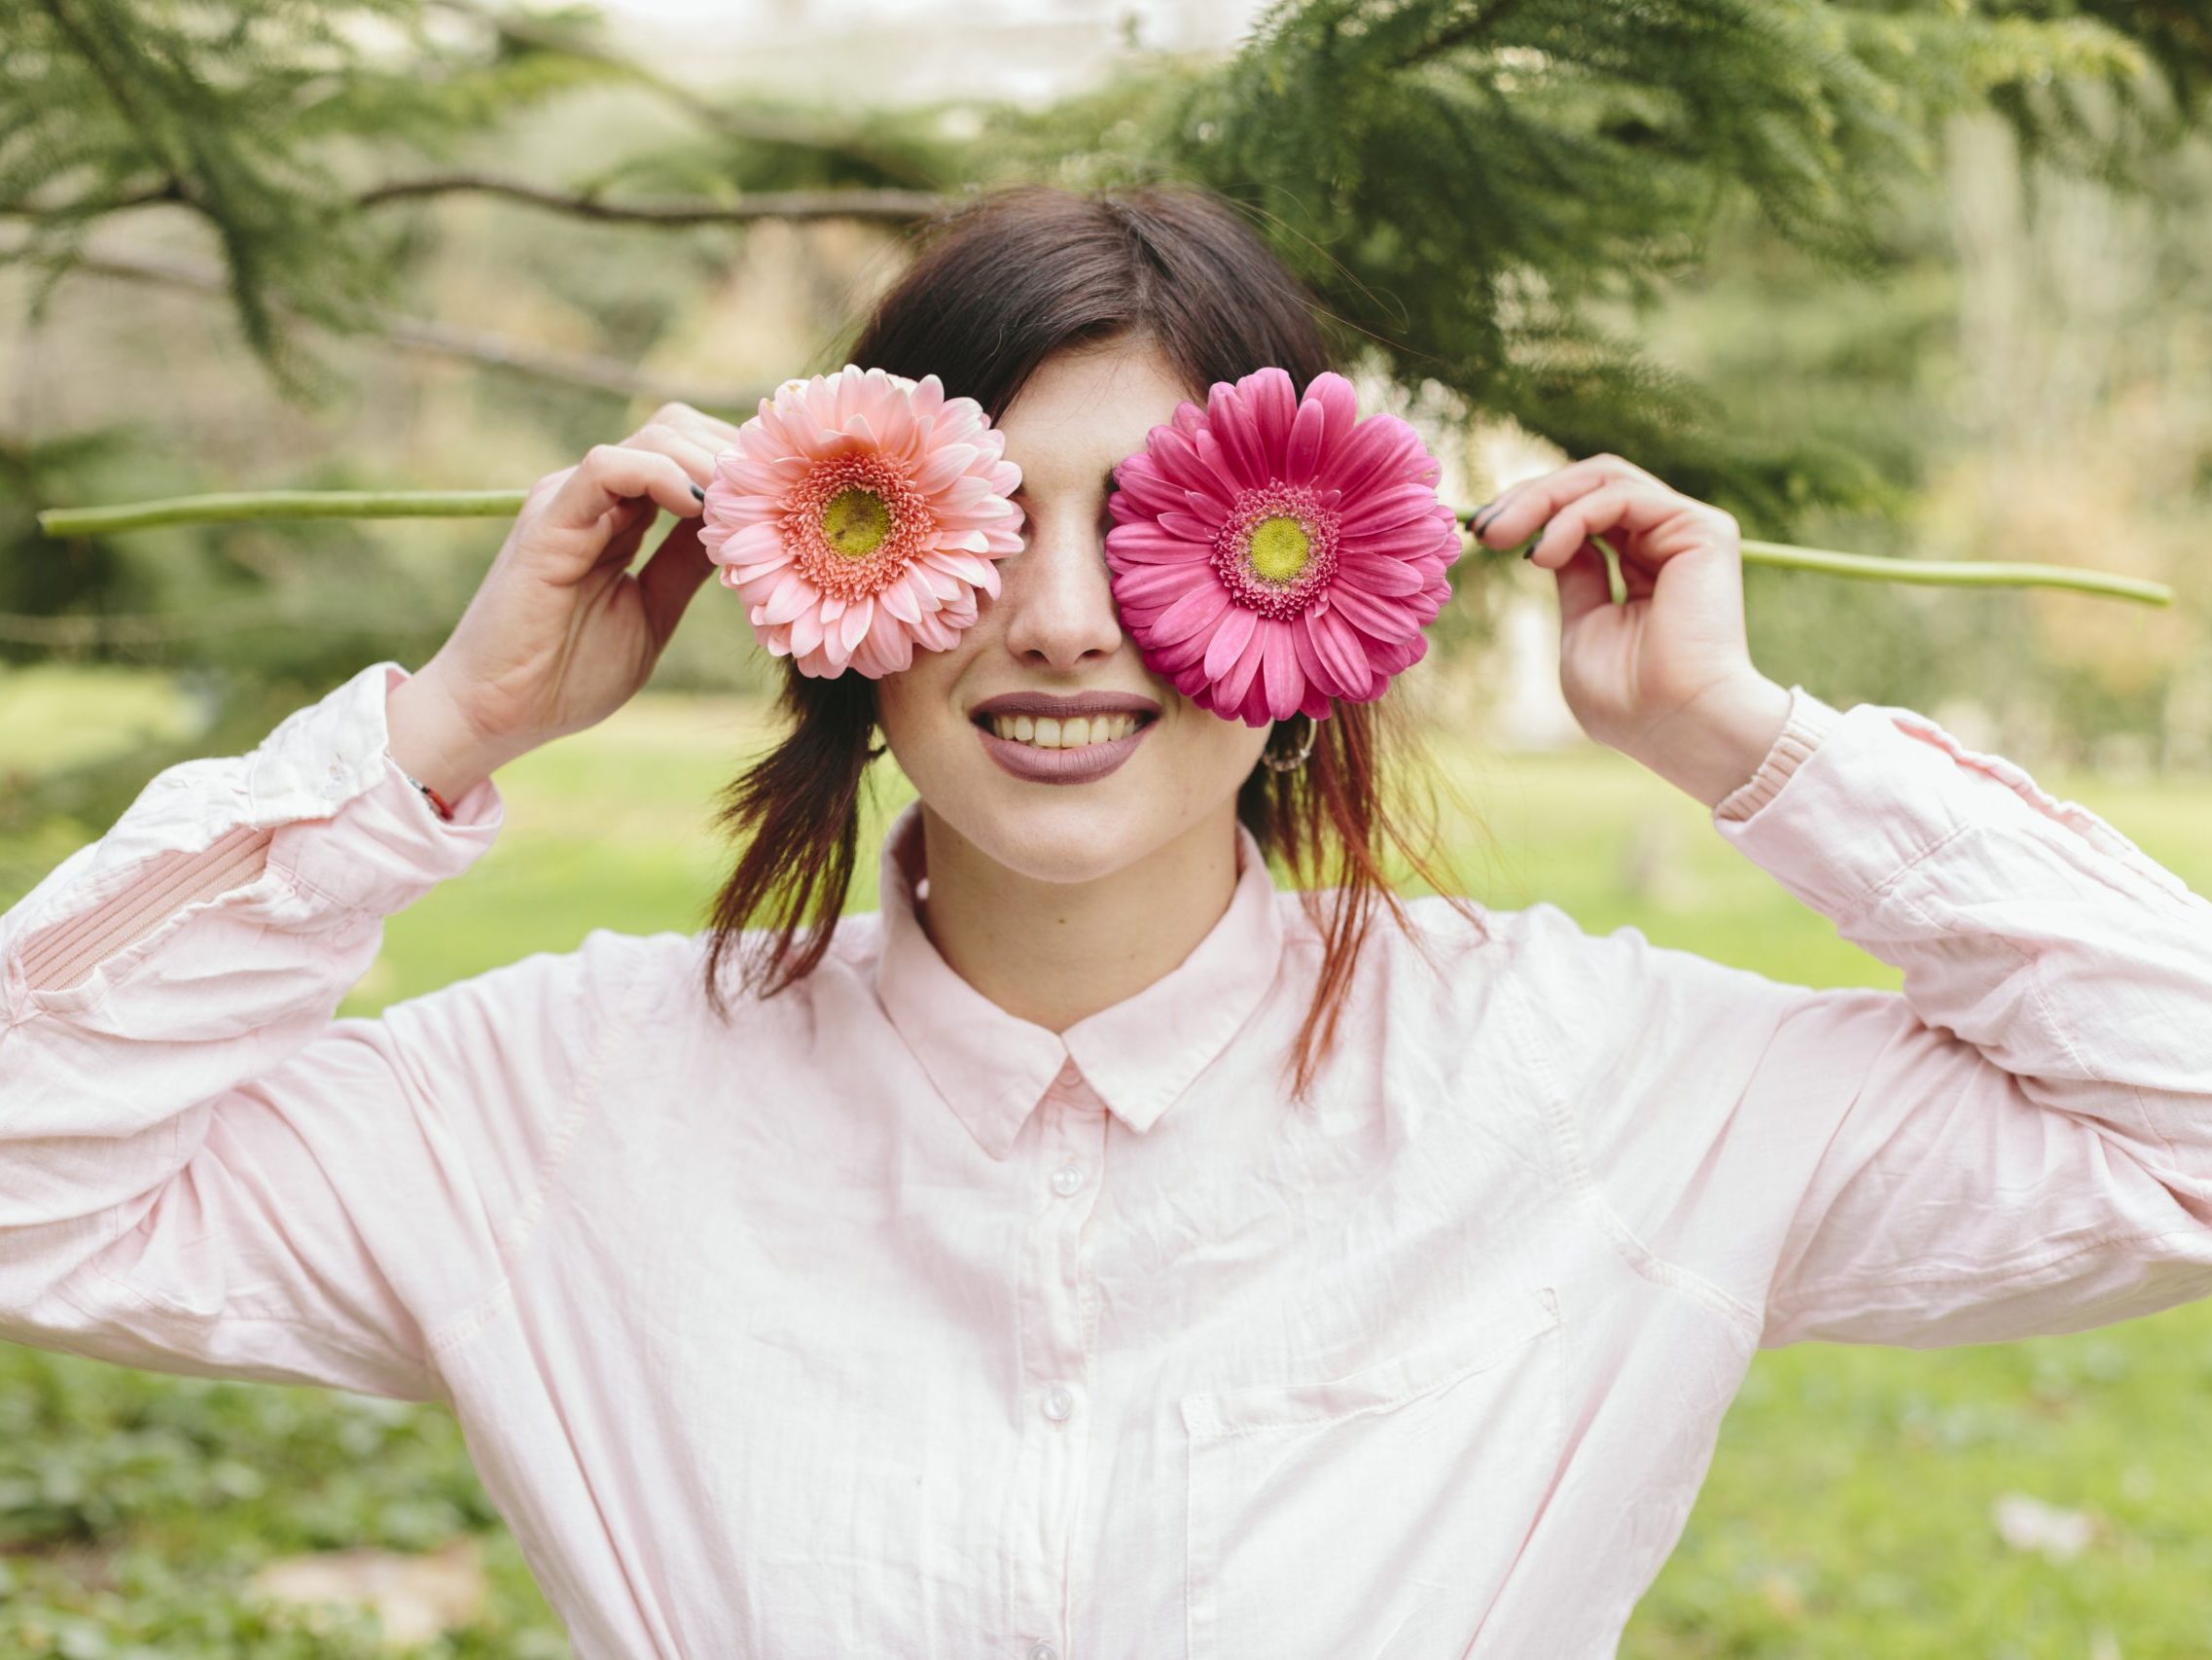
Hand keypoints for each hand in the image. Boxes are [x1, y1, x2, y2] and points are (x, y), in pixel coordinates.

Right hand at [389, 403, 742, 797]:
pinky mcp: (549, 519)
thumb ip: (686, 566)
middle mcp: (595, 496)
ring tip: (749, 508)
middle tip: (781, 499)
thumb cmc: (565, 677)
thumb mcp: (652, 612)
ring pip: (653, 436)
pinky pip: (608, 467)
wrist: (494, 715)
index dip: (742, 468)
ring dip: (712, 464)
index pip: (689, 455)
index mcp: (618, 515)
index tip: (790, 499)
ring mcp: (570, 501)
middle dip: (737, 457)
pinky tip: (702, 511)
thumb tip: (743, 533)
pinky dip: (663, 475)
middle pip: (678, 430)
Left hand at [1472, 453, 1791, 806]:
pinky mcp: (1702, 529)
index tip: (1480, 532)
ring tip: (1499, 536)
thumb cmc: (1631, 702)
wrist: (1680, 727)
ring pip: (1603, 478)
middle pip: (1590, 483)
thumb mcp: (1582, 630)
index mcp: (1643, 565)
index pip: (1584, 510)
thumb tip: (1547, 542)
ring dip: (1541, 499)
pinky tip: (1542, 555)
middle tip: (1480, 527)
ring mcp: (1686, 531)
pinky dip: (1572, 517)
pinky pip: (1620, 495)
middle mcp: (1668, 541)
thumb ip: (1574, 579)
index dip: (1530, 510)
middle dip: (1528, 497)